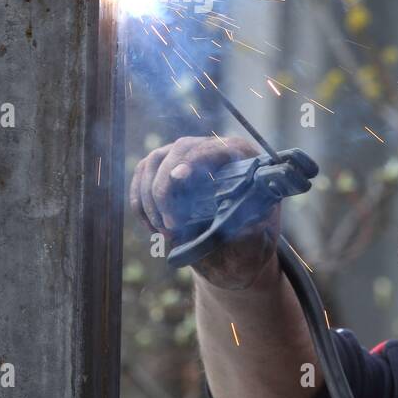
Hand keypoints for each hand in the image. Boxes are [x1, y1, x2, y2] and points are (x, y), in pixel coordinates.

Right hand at [128, 136, 278, 290]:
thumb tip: (234, 216)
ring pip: (152, 163)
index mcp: (238, 155)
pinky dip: (140, 202)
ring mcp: (184, 156)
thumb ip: (245, 223)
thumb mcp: (256, 233)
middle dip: (165, 189)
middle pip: (176, 152)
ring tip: (163, 230)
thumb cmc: (252, 240)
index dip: (193, 159)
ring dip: (150, 198)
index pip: (211, 148)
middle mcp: (209, 148)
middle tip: (170, 225)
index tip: (180, 177)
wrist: (238, 249)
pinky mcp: (164, 169)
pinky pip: (141, 176)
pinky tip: (151, 226)